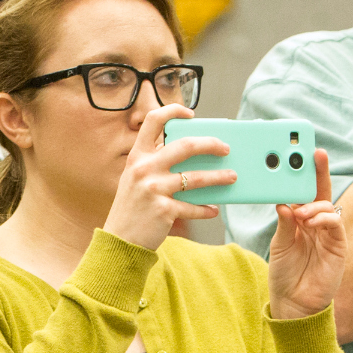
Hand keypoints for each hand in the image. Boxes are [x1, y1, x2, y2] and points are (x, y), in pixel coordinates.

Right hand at [102, 102, 232, 251]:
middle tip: (225, 148)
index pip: (153, 121)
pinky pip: (193, 206)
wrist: (120, 240)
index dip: (173, 111)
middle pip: (185, 145)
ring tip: (232, 177)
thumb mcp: (135, 179)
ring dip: (219, 177)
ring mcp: (154, 189)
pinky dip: (206, 209)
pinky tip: (213, 209)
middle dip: (211, 144)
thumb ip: (155, 163)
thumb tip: (192, 154)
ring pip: (196, 177)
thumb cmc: (132, 208)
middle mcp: (144, 169)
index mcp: (137, 157)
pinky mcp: (163, 209)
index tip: (191, 114)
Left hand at [267, 148, 344, 319]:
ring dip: (314, 204)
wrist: (293, 303)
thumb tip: (284, 203)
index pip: (304, 193)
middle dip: (319, 172)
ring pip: (327, 206)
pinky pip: (335, 224)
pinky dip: (324, 218)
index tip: (303, 155)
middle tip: (315, 154)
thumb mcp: (279, 245)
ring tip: (301, 213)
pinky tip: (310, 222)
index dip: (305, 175)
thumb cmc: (285, 275)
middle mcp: (316, 224)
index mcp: (300, 221)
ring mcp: (328, 234)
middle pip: (320, 192)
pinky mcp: (338, 245)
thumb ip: (284, 224)